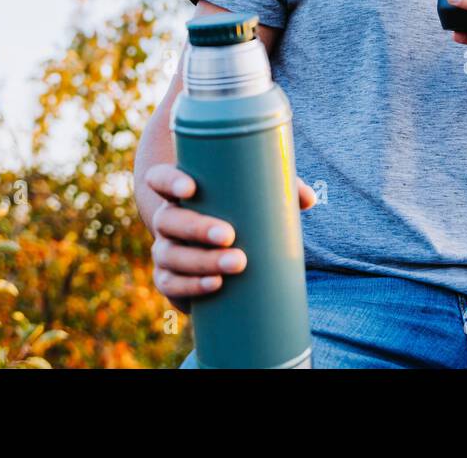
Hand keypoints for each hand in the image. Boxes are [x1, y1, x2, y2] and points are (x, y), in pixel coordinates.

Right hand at [144, 162, 317, 314]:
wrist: (227, 251)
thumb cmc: (242, 213)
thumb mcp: (258, 196)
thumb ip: (282, 191)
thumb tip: (308, 199)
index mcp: (181, 192)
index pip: (159, 179)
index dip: (168, 181)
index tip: (190, 188)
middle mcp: (167, 220)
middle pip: (168, 220)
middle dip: (197, 228)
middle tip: (230, 235)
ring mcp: (166, 250)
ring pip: (170, 255)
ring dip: (201, 261)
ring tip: (237, 263)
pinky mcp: (170, 280)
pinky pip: (171, 285)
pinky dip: (191, 287)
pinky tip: (215, 285)